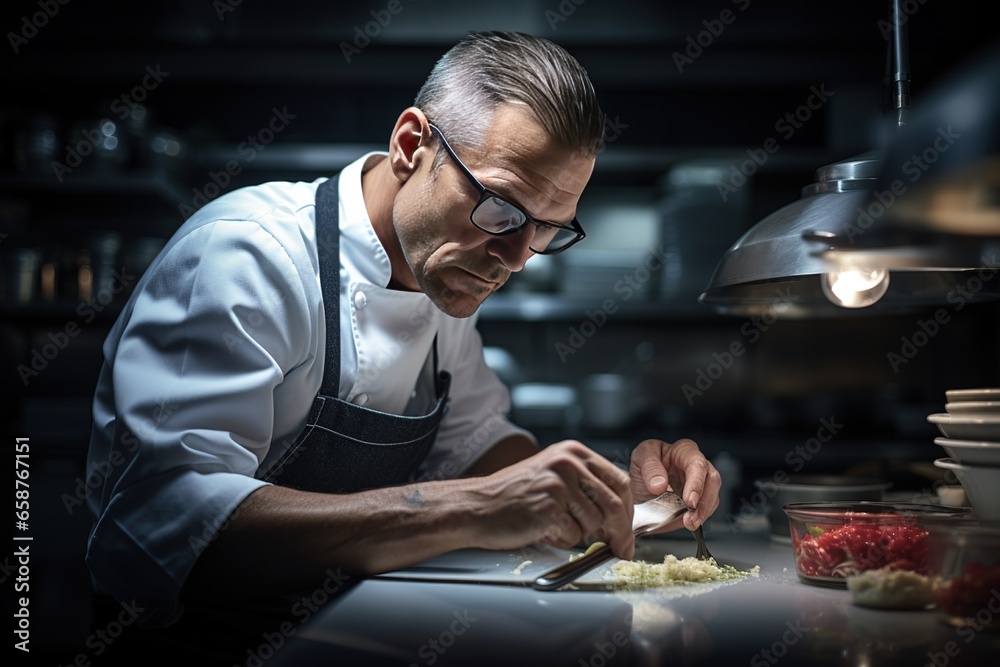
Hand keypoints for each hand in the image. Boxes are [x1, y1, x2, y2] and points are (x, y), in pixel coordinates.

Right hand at [469, 440, 634, 559]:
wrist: (477, 506)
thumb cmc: (514, 496)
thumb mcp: (553, 476)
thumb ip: (585, 486)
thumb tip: (620, 516)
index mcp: (573, 452)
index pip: (619, 481)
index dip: (629, 510)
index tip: (628, 530)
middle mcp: (568, 463)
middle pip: (615, 503)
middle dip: (621, 533)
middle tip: (620, 549)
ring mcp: (559, 483)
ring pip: (595, 523)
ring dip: (580, 534)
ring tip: (554, 525)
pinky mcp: (549, 506)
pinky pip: (574, 535)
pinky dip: (562, 540)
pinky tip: (543, 529)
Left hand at [629, 438, 719, 531]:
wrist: (639, 486)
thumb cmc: (643, 465)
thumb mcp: (640, 457)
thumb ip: (649, 467)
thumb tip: (660, 484)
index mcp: (685, 451)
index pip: (698, 465)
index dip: (696, 483)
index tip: (689, 501)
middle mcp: (697, 466)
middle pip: (712, 481)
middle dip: (703, 502)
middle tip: (691, 517)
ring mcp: (701, 485)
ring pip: (713, 498)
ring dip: (702, 514)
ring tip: (689, 523)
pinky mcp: (699, 502)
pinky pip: (706, 510)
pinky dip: (699, 519)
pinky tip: (689, 523)